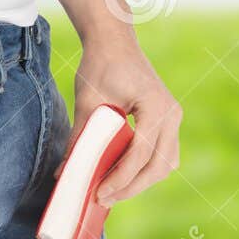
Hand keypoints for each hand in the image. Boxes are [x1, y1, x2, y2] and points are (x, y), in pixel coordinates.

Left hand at [58, 31, 182, 206]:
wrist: (113, 39)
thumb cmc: (100, 64)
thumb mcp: (87, 101)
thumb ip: (79, 138)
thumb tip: (64, 174)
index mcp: (156, 107)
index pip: (139, 155)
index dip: (119, 180)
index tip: (98, 194)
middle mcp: (172, 113)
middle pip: (159, 166)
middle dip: (132, 187)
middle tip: (104, 198)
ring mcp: (174, 116)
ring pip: (166, 163)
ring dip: (142, 181)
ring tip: (112, 190)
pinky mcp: (168, 118)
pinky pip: (164, 153)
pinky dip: (147, 168)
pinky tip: (123, 174)